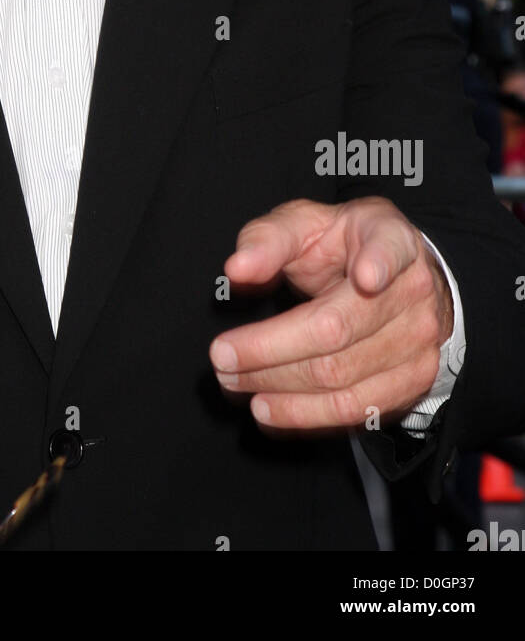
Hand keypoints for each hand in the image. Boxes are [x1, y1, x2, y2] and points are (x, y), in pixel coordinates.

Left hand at [209, 197, 453, 430]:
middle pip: (337, 330)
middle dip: (270, 349)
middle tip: (222, 356)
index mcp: (390, 237)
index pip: (390, 247)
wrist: (395, 277)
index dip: (380, 263)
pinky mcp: (413, 381)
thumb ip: (268, 240)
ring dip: (281, 387)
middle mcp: (413, 291)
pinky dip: (306, 415)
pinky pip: (356, 409)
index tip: (366, 276)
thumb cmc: (341, 246)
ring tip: (236, 383)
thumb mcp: (305, 224)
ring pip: (342, 377)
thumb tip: (237, 268)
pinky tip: (270, 409)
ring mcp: (419, 340)